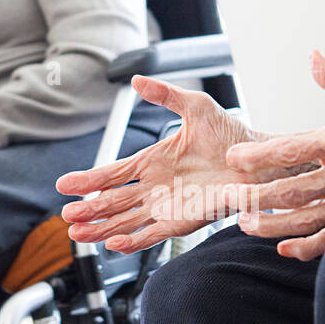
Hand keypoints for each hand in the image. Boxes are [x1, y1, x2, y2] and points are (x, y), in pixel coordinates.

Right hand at [56, 74, 302, 252]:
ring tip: (79, 234)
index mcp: (152, 161)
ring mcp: (167, 206)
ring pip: (126, 222)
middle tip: (67, 214)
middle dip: (89, 209)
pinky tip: (113, 243)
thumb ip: (165, 94)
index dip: (88, 180)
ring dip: (102, 229)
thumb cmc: (231, 134)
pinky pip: (153, 235)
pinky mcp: (183, 222)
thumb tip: (136, 79)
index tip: (65, 185)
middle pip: (113, 202)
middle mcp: (155, 187)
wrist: (259, 160)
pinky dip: (133, 241)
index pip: (112, 174)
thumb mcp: (195, 106)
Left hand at [226, 50, 324, 260]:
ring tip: (245, 224)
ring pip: (310, 219)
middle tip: (226, 196)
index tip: (234, 157)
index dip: (262, 154)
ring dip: (274, 225)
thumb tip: (313, 57)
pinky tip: (285, 249)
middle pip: (295, 190)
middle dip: (256, 196)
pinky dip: (310, 247)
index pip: (297, 148)